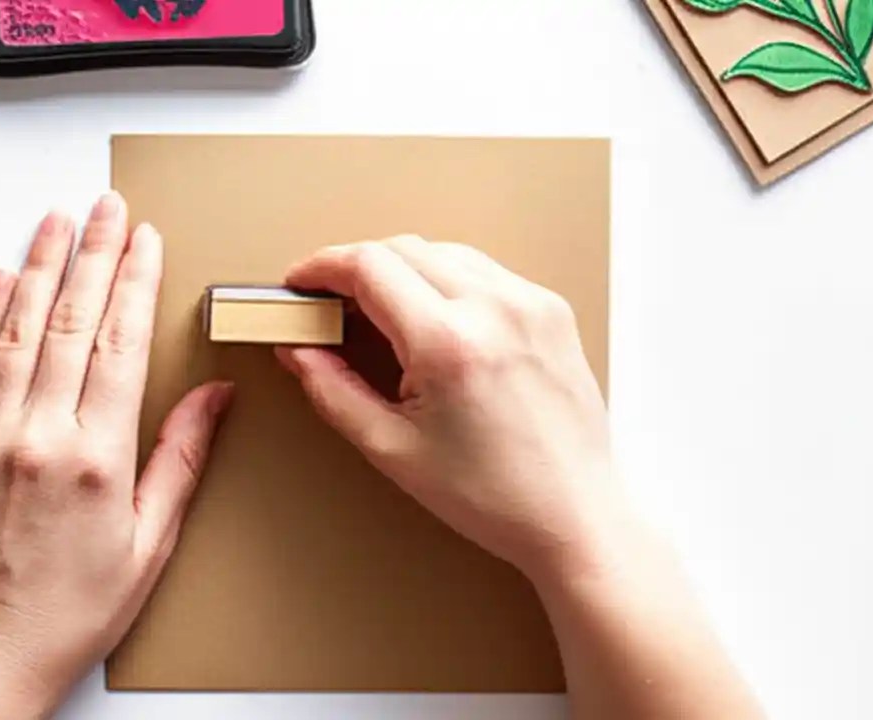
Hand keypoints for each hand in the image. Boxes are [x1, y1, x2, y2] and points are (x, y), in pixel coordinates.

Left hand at [0, 193, 232, 718]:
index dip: (134, 282)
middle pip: (69, 320)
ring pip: (17, 329)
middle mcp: (38, 435)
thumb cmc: (72, 610)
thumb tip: (214, 397)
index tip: (145, 239)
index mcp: (96, 459)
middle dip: (91, 253)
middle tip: (105, 205)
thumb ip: (180, 459)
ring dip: (37, 266)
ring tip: (54, 220)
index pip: (120, 344)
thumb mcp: (150, 544)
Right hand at [276, 236, 617, 581]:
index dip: (323, 265)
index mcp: (449, 343)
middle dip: (356, 266)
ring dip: (401, 269)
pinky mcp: (551, 311)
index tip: (302, 282)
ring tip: (378, 313)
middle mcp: (495, 308)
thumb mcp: (392, 449)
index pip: (369, 265)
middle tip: (330, 303)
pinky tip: (431, 320)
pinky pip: (483, 271)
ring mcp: (530, 304)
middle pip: (402, 248)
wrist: (573, 516)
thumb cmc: (493, 496)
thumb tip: (298, 351)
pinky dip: (445, 281)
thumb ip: (333, 390)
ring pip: (443, 252)